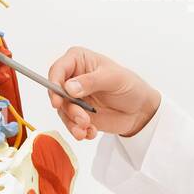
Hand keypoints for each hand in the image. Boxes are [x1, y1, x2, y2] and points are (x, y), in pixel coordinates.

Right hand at [46, 46, 160, 140]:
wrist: (139, 110)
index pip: (58, 70)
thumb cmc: (129, 85)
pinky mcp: (77, 114)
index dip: (54, 84)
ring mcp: (74, 97)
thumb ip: (91, 81)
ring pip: (62, 111)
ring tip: (87, 128)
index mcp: (78, 60)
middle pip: (56, 93)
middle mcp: (72, 78)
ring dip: (73, 123)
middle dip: (68, 109)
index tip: (58, 101)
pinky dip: (78, 131)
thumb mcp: (114, 78)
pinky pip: (70, 124)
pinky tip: (91, 132)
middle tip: (82, 119)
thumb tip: (69, 87)